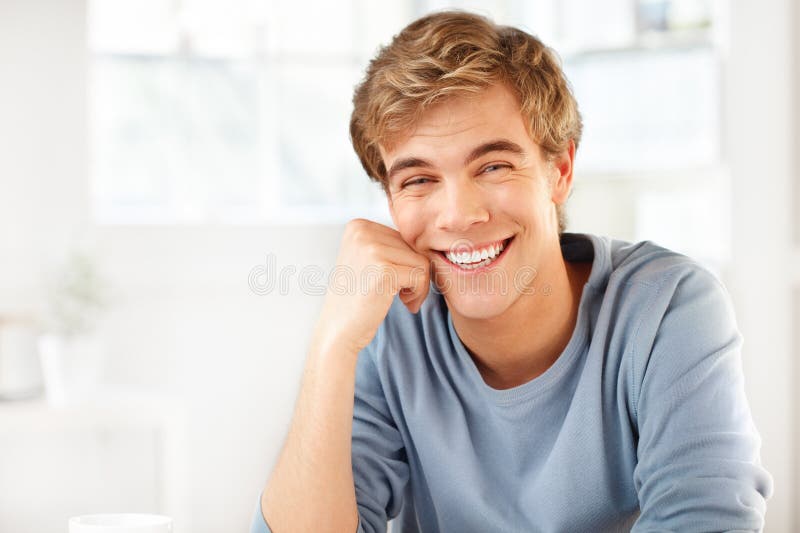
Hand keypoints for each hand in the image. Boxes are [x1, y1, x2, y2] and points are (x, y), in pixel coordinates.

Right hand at [314, 218, 429, 353]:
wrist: (339, 330)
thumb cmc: (358, 299)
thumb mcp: (368, 260)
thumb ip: (390, 245)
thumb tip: (428, 239)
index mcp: (358, 226)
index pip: (403, 237)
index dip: (406, 262)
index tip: (395, 282)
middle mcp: (362, 232)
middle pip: (414, 247)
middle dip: (414, 273)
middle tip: (401, 294)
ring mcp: (371, 249)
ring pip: (421, 260)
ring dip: (419, 285)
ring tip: (403, 298)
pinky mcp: (384, 269)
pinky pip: (421, 275)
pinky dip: (419, 293)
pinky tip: (404, 303)